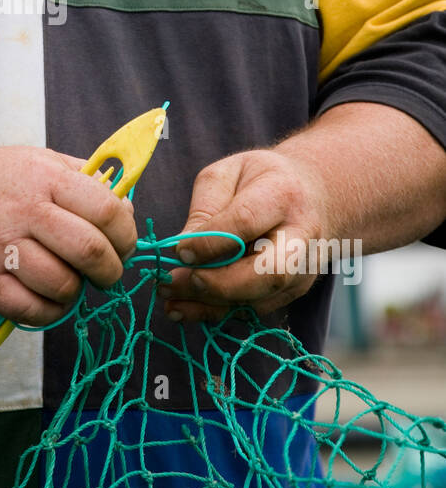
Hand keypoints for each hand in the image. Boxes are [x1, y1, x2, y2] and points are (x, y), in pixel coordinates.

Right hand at [0, 145, 137, 324]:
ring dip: (75, 291)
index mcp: (46, 177)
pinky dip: (49, 311)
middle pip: (89, 251)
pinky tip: (48, 298)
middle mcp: (22, 209)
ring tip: (69, 282)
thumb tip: (128, 214)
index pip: (107, 211)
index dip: (126, 236)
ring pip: (61, 285)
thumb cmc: (1, 179)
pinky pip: (29, 309)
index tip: (124, 247)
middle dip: (109, 271)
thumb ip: (90, 182)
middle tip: (105, 274)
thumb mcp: (46, 162)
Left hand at [159, 146, 333, 322]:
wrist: (316, 195)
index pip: (246, 222)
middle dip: (219, 283)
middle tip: (177, 281)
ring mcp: (303, 268)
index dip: (210, 241)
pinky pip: (254, 310)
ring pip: (259, 299)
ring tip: (170, 300)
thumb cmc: (264, 180)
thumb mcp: (228, 173)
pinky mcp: (295, 290)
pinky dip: (217, 313)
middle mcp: (302, 236)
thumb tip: (184, 250)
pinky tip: (185, 309)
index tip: (180, 251)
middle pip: (269, 272)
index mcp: (283, 195)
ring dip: (210, 305)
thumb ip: (205, 208)